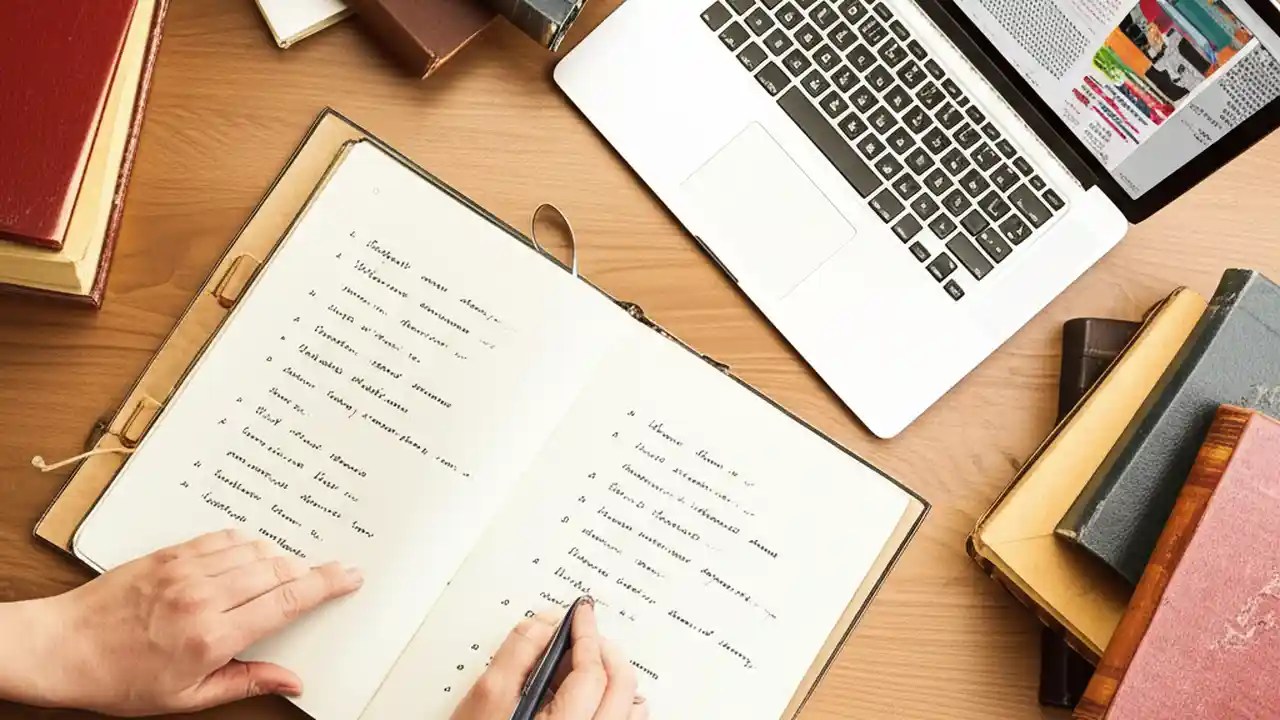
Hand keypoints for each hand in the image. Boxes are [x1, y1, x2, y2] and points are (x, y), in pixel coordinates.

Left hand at [0, 530, 361, 715]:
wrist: (64, 647)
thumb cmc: (120, 679)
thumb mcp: (187, 697)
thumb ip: (246, 681)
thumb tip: (291, 681)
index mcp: (211, 637)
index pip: (286, 601)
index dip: (325, 585)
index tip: (348, 577)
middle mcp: (202, 597)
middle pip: (278, 570)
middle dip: (309, 571)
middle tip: (327, 575)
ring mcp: (184, 570)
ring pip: (254, 550)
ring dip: (278, 558)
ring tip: (283, 574)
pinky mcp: (169, 553)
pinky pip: (222, 537)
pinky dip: (245, 544)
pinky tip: (248, 556)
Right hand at [451, 600, 647, 719]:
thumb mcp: (489, 694)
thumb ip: (520, 650)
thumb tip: (549, 622)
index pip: (592, 672)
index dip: (587, 635)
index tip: (582, 614)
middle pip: (622, 687)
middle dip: (605, 651)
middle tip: (585, 632)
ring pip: (631, 708)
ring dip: (615, 677)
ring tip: (588, 661)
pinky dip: (614, 700)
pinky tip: (590, 692)